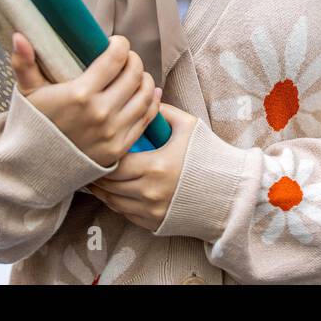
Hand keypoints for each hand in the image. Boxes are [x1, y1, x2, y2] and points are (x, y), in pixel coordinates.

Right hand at [8, 32, 162, 168]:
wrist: (35, 168)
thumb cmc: (32, 125)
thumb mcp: (27, 93)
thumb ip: (24, 63)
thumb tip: (19, 35)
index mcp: (80, 94)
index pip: (115, 59)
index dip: (121, 45)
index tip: (116, 43)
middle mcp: (101, 112)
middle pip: (134, 74)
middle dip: (134, 60)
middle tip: (127, 57)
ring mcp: (113, 132)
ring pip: (145, 95)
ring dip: (145, 79)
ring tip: (137, 74)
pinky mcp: (120, 148)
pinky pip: (146, 119)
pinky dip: (152, 102)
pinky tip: (149, 92)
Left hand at [87, 103, 198, 232]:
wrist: (231, 193)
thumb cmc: (211, 156)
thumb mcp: (189, 126)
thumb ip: (161, 111)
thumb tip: (143, 97)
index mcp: (156, 166)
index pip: (115, 163)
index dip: (103, 155)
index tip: (97, 145)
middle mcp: (150, 192)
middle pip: (108, 184)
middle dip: (97, 172)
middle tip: (89, 160)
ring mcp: (151, 211)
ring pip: (112, 201)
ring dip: (102, 189)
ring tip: (95, 176)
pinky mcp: (154, 223)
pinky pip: (124, 213)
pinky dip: (115, 201)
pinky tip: (112, 191)